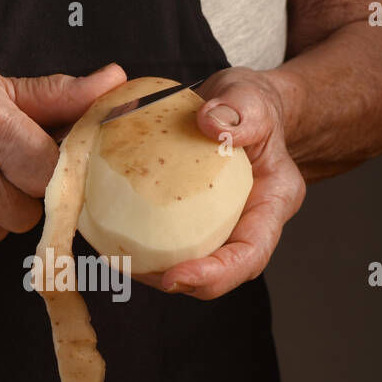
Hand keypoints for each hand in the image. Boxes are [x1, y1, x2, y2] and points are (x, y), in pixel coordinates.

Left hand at [135, 67, 305, 299]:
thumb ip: (240, 113)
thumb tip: (209, 123)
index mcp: (270, 205)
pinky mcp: (189, 219)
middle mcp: (245, 225)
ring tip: (117, 257)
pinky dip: (140, 241)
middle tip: (131, 268)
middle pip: (216, 272)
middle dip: (176, 281)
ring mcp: (217, 226)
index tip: (176, 277)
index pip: (250, 255)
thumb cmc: (254, 106)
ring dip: (152, 267)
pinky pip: (167, 239)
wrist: (242, 107)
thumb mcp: (252, 99)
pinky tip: (111, 233)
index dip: (216, 275)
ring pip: (188, 261)